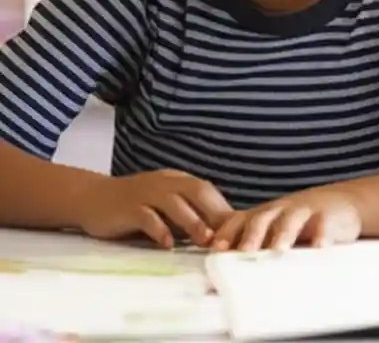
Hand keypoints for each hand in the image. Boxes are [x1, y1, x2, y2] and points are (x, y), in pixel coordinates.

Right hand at [76, 169, 232, 248]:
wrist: (91, 198)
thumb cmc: (135, 207)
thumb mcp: (165, 208)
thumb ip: (188, 217)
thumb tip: (219, 236)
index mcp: (178, 181)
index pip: (208, 192)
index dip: (224, 210)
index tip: (239, 231)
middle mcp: (165, 183)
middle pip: (197, 192)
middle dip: (214, 213)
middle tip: (227, 236)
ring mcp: (146, 193)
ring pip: (174, 202)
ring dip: (192, 221)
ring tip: (206, 240)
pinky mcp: (128, 207)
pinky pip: (146, 216)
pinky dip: (159, 229)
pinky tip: (167, 244)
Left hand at [210, 187, 361, 251]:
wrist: (344, 202)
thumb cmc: (303, 223)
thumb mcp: (277, 227)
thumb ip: (257, 245)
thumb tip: (226, 277)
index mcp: (263, 215)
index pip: (238, 221)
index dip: (226, 234)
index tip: (217, 250)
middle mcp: (279, 211)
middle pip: (261, 219)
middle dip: (251, 236)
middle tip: (244, 253)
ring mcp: (304, 211)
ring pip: (290, 220)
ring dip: (283, 235)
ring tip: (279, 251)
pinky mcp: (327, 215)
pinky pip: (323, 225)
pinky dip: (321, 235)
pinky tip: (319, 247)